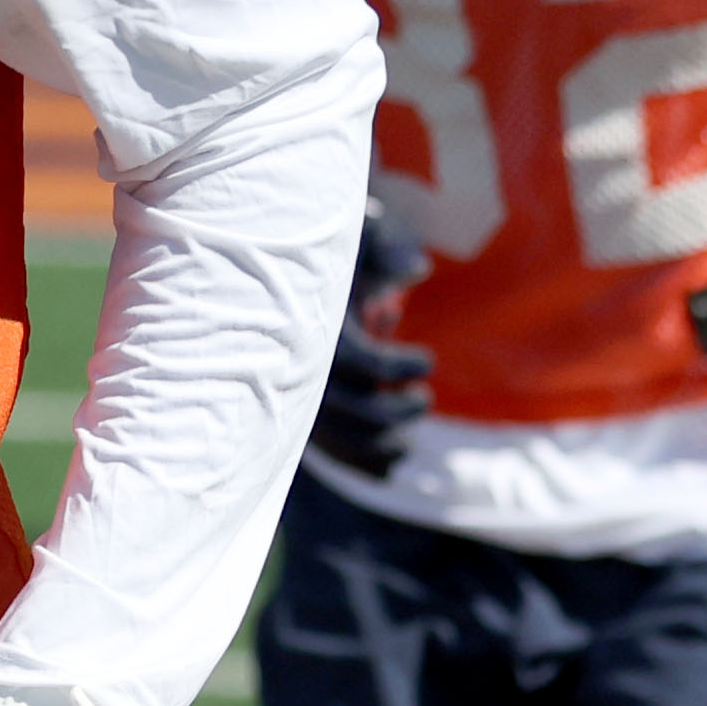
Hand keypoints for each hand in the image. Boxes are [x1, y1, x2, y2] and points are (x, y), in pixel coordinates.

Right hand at [307, 199, 433, 475]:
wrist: (279, 276)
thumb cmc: (327, 254)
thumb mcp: (355, 241)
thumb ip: (387, 251)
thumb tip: (420, 270)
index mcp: (315, 326)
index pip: (361, 362)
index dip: (400, 367)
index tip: (427, 361)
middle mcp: (297, 367)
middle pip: (353, 412)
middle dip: (396, 413)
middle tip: (423, 399)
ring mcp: (292, 396)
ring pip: (339, 442)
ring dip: (381, 446)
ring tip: (409, 439)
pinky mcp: (296, 415)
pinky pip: (328, 453)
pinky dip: (362, 465)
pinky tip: (395, 460)